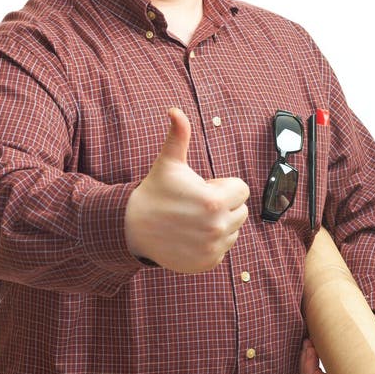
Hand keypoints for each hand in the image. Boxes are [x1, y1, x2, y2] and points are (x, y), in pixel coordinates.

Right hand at [125, 107, 249, 272]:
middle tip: (196, 204)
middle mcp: (218, 227)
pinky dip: (211, 244)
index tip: (202, 187)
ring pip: (233, 230)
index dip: (222, 185)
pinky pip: (223, 249)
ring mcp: (213, 248)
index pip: (241, 189)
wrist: (132, 227)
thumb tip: (175, 110)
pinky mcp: (208, 263)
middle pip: (240, 211)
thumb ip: (179, 135)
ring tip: (193, 220)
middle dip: (223, 204)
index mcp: (214, 201)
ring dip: (219, 224)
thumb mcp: (168, 163)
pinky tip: (190, 236)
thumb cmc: (154, 191)